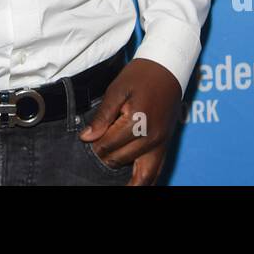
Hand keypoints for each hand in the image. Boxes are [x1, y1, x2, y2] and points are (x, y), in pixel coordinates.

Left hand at [78, 57, 182, 185]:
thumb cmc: (140, 75)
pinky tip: (133, 185)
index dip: (95, 143)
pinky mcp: (166, 144)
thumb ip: (102, 115)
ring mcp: (161, 143)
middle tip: (96, 148)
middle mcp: (151, 137)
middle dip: (105, 156)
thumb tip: (86, 138)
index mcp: (137, 121)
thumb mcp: (117, 89)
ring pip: (141, 174)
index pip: (108, 144)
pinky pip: (156, 171)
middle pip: (120, 159)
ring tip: (111, 180)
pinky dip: (144, 181)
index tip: (88, 137)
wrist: (168, 68)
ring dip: (124, 175)